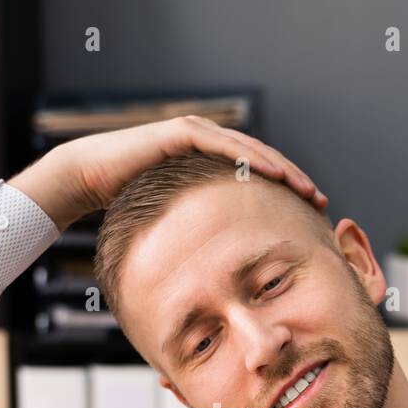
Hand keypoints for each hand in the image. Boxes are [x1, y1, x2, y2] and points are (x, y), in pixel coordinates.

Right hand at [8, 115, 326, 231]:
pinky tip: (276, 175)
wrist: (88, 180)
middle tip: (319, 200)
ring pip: (251, 151)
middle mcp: (207, 145)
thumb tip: (219, 273)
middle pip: (262, 161)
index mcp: (209, 167)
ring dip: (282, 169)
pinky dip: (252, 159)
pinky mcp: (183, 133)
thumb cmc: (124, 206)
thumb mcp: (175, 224)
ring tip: (305, 189)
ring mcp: (196, 135)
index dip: (284, 192)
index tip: (308, 213)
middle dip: (293, 180)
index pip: (256, 177)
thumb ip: (198, 235)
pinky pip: (226, 146)